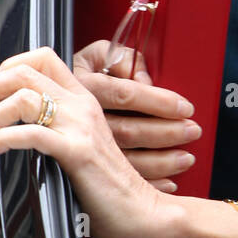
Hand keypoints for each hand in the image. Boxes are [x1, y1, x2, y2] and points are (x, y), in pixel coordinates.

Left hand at [0, 45, 173, 237]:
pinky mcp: (77, 152)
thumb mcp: (81, 146)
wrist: (142, 213)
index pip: (42, 58)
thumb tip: (14, 129)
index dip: (7, 67)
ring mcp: (80, 126)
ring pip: (23, 98)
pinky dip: (3, 138)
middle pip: (24, 73)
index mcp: (82, 100)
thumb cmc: (108, 189)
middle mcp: (81, 106)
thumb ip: (55, 130)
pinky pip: (31, 133)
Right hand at [72, 41, 201, 193]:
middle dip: (166, 132)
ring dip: (161, 161)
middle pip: (130, 130)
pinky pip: (120, 178)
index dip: (158, 101)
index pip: (126, 95)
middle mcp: (83, 119)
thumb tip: (144, 79)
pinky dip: (147, 183)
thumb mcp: (96, 54)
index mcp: (86, 87)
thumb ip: (123, 58)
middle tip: (192, 130)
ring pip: (126, 157)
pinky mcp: (88, 164)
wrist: (45, 99)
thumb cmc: (82, 75)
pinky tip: (167, 181)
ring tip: (186, 158)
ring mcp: (85, 145)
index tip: (183, 106)